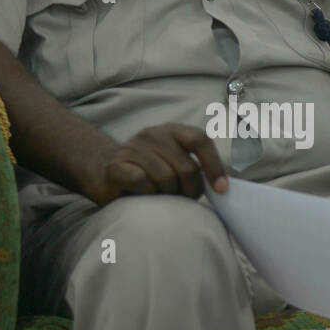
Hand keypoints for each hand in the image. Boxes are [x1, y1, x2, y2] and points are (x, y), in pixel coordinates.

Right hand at [81, 123, 227, 204]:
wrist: (105, 173)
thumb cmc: (150, 174)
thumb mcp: (174, 163)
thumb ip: (195, 167)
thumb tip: (224, 186)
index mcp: (173, 131)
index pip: (200, 140)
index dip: (214, 165)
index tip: (221, 189)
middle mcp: (153, 134)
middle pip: (186, 167)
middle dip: (190, 190)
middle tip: (183, 198)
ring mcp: (133, 147)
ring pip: (165, 178)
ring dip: (166, 195)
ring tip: (160, 196)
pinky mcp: (116, 165)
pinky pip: (142, 183)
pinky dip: (147, 195)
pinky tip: (142, 195)